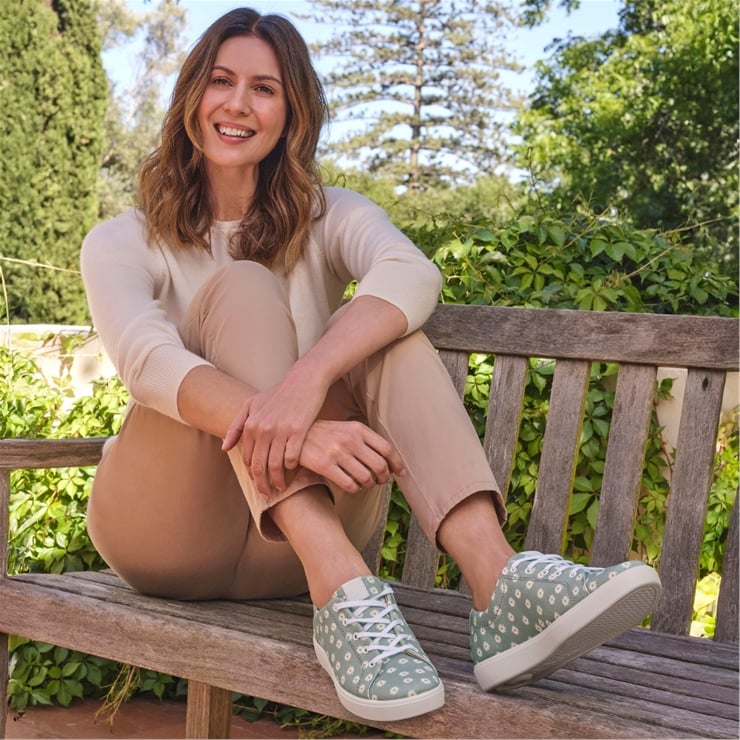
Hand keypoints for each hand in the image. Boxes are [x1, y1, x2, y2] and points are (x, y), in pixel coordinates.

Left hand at [221, 369, 327, 495]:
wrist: (304, 380)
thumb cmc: (279, 393)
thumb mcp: (252, 404)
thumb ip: (237, 426)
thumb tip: (224, 448)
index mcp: (251, 424)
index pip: (248, 458)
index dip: (252, 475)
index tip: (259, 483)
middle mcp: (263, 428)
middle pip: (259, 466)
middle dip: (262, 485)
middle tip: (268, 494)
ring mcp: (280, 430)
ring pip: (275, 465)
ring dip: (278, 480)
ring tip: (282, 487)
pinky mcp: (298, 430)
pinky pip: (292, 457)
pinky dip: (292, 467)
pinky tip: (294, 470)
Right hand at [299, 419, 405, 492]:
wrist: (296, 435)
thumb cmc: (326, 434)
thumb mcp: (348, 429)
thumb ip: (367, 441)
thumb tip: (390, 461)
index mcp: (358, 429)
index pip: (386, 449)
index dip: (396, 463)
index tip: (400, 472)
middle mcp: (350, 440)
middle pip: (380, 466)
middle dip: (384, 477)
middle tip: (381, 481)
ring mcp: (337, 453)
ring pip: (366, 477)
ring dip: (369, 484)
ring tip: (365, 483)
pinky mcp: (325, 465)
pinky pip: (350, 485)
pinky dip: (355, 489)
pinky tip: (352, 485)